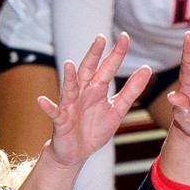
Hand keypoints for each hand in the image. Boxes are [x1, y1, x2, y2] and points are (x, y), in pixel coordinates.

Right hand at [37, 32, 156, 168]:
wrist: (77, 152)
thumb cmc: (95, 128)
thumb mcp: (118, 109)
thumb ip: (131, 90)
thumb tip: (147, 69)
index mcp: (97, 89)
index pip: (107, 68)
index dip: (116, 54)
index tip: (124, 36)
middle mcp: (82, 93)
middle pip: (87, 71)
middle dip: (93, 56)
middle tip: (100, 39)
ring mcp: (70, 105)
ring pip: (69, 89)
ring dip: (69, 78)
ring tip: (69, 65)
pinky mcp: (60, 121)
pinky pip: (54, 113)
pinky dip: (48, 107)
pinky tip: (42, 100)